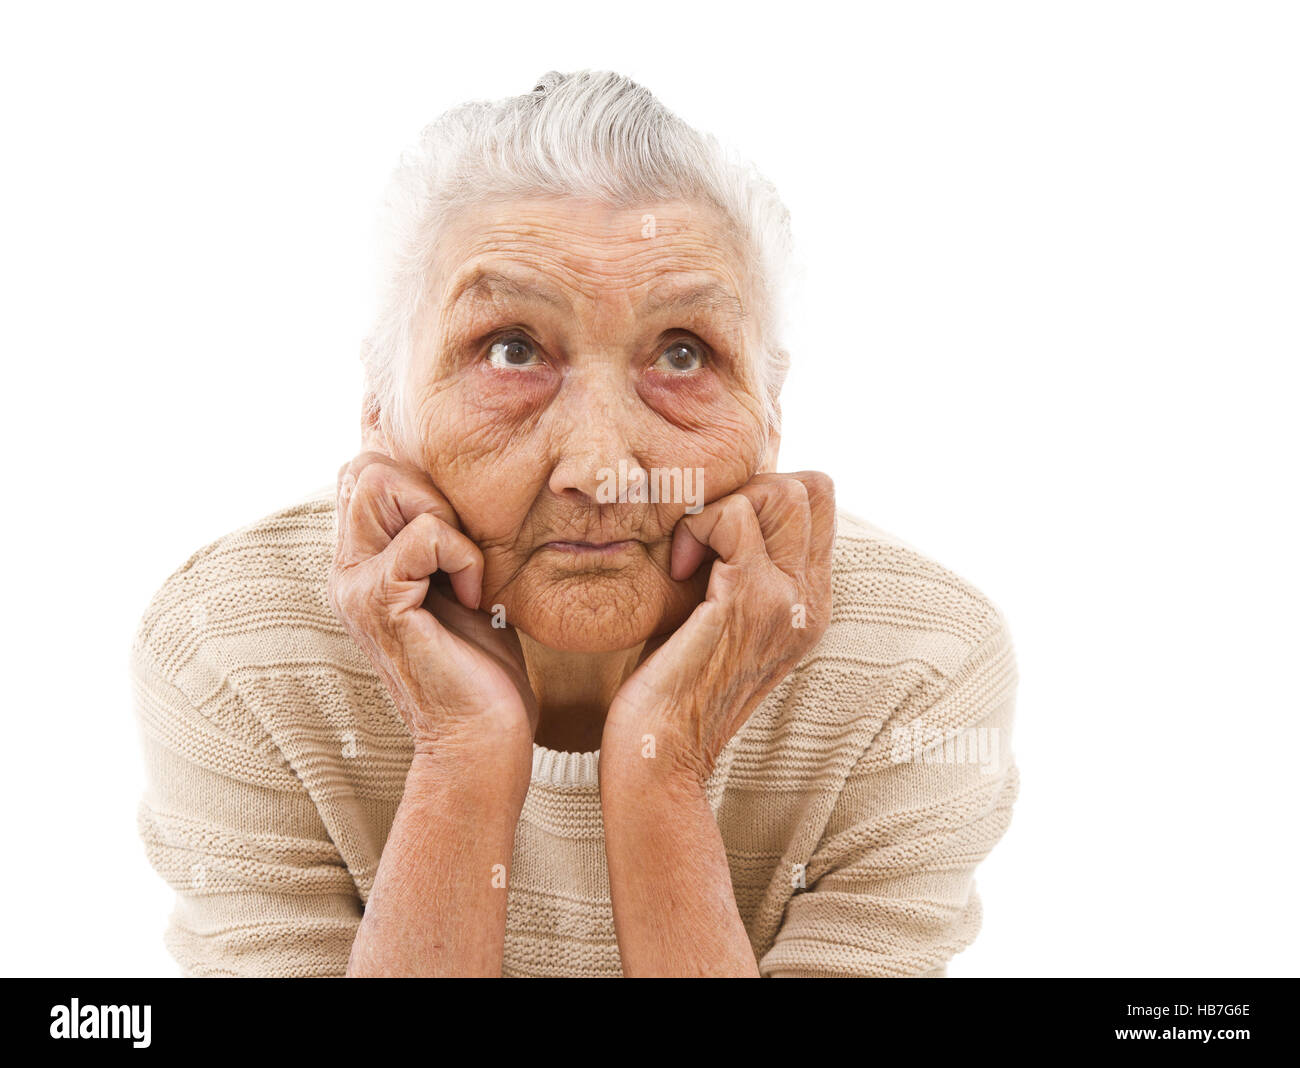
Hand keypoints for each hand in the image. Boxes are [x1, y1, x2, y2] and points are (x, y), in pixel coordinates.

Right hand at [328, 451, 537, 754]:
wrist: (481, 734)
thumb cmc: (481, 665)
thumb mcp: (457, 584)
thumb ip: (439, 538)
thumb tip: (456, 488)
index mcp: (361, 563)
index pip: (363, 472)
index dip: (417, 480)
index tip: (458, 533)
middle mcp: (346, 570)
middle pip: (366, 466)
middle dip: (428, 489)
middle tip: (461, 549)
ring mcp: (356, 586)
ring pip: (382, 483)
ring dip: (444, 517)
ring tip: (465, 572)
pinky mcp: (381, 602)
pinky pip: (424, 534)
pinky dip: (463, 557)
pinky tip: (473, 597)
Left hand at [603, 471, 834, 783]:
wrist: (661, 753)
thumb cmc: (672, 685)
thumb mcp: (722, 620)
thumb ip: (738, 572)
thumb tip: (717, 514)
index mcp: (811, 604)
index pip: (819, 505)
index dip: (763, 497)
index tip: (717, 539)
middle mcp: (811, 601)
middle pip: (811, 488)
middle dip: (746, 492)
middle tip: (702, 540)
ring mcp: (787, 600)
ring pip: (782, 492)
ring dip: (722, 508)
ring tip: (689, 556)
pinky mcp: (749, 601)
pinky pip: (734, 518)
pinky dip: (696, 528)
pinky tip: (677, 570)